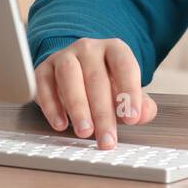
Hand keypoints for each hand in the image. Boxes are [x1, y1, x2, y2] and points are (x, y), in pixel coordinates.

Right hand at [34, 38, 158, 148]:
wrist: (77, 71)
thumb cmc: (106, 84)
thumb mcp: (126, 92)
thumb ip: (140, 104)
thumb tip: (143, 114)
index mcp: (114, 49)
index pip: (125, 66)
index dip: (130, 91)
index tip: (132, 118)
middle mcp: (89, 48)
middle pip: (96, 78)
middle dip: (102, 112)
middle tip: (107, 138)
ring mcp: (64, 56)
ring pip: (69, 76)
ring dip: (77, 107)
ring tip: (84, 132)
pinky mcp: (43, 69)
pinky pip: (44, 85)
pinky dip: (51, 106)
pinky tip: (60, 124)